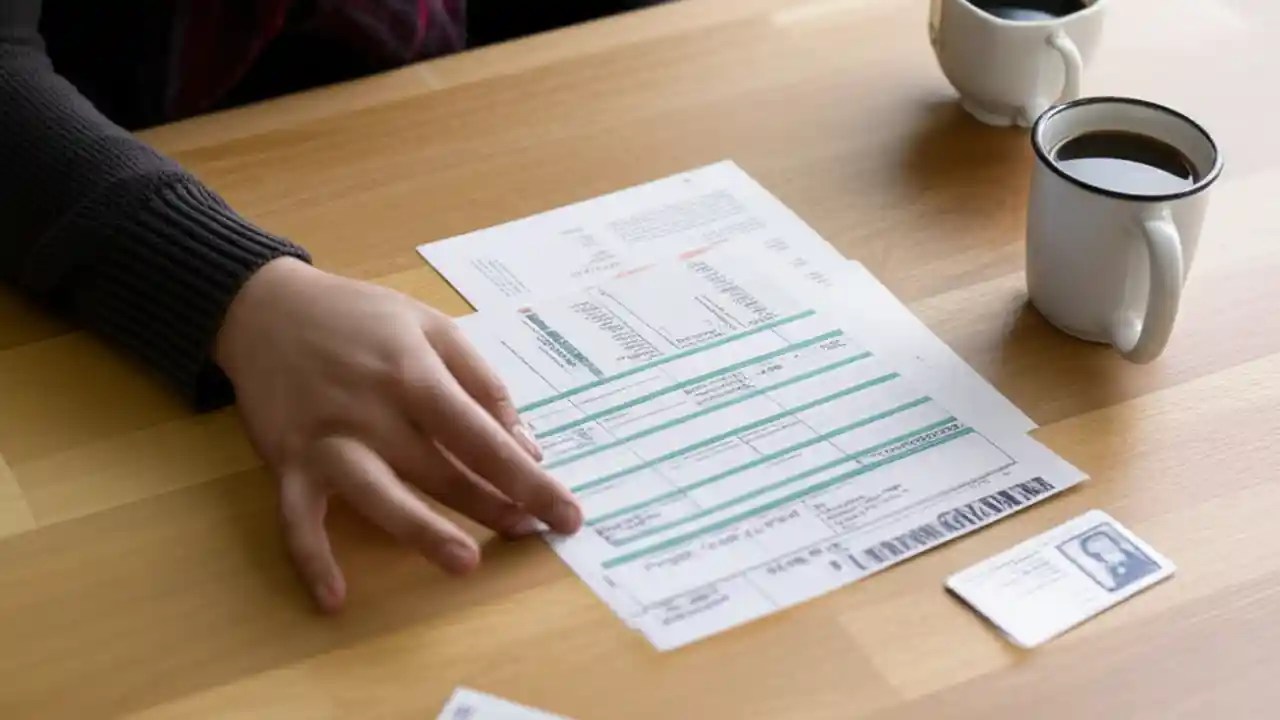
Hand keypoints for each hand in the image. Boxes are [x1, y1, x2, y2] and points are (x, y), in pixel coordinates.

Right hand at [214, 259, 581, 611]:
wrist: (265, 307)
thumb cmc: (360, 317)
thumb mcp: (431, 326)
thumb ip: (482, 382)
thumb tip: (526, 446)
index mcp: (414, 374)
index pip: (483, 437)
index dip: (528, 478)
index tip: (565, 513)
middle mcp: (373, 411)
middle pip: (441, 470)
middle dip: (493, 506)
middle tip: (533, 535)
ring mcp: (327, 440)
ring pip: (378, 494)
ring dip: (420, 530)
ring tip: (464, 562)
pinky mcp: (287, 463)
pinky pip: (296, 519)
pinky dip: (311, 559)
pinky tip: (335, 598)